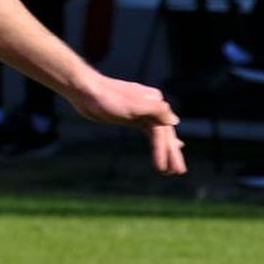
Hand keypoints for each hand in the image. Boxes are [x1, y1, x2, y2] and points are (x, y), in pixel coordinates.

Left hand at [70, 75, 185, 175]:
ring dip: (164, 151)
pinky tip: (160, 150)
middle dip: (171, 153)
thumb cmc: (108, 97)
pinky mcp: (130, 117)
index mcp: (155, 101)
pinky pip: (147, 131)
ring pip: (156, 134)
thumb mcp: (133, 105)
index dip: (168, 150)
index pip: (165, 131)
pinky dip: (155, 141)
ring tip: (170, 169)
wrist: (85, 90)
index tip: (169, 168)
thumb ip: (155, 110)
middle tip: (178, 173)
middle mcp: (151, 106)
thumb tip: (175, 121)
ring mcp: (141, 112)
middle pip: (164, 133)